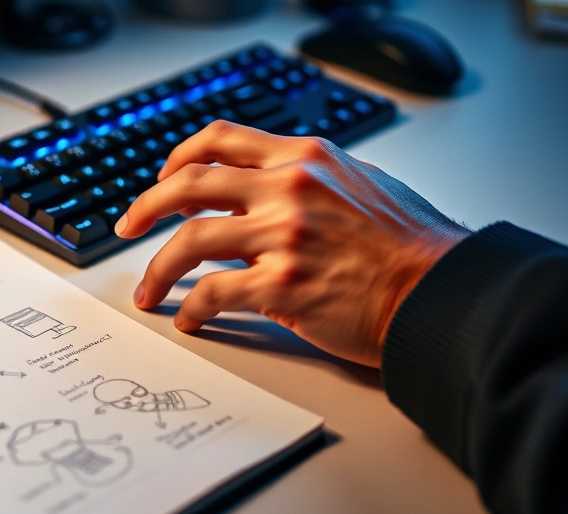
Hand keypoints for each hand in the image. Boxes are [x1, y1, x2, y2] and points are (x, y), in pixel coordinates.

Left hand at [114, 121, 469, 367]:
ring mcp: (283, 235)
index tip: (163, 180)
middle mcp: (288, 188)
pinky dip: (193, 308)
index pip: (220, 139)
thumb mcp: (359, 182)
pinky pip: (213, 293)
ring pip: (188, 241)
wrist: (440, 288)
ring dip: (157, 269)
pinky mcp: (283, 285)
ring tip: (148, 291)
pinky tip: (192, 319)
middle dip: (144, 207)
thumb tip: (260, 196)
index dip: (178, 158)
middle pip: (188, 184)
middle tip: (127, 228)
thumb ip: (305, 180)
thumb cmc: (408, 244)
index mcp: (303, 157)